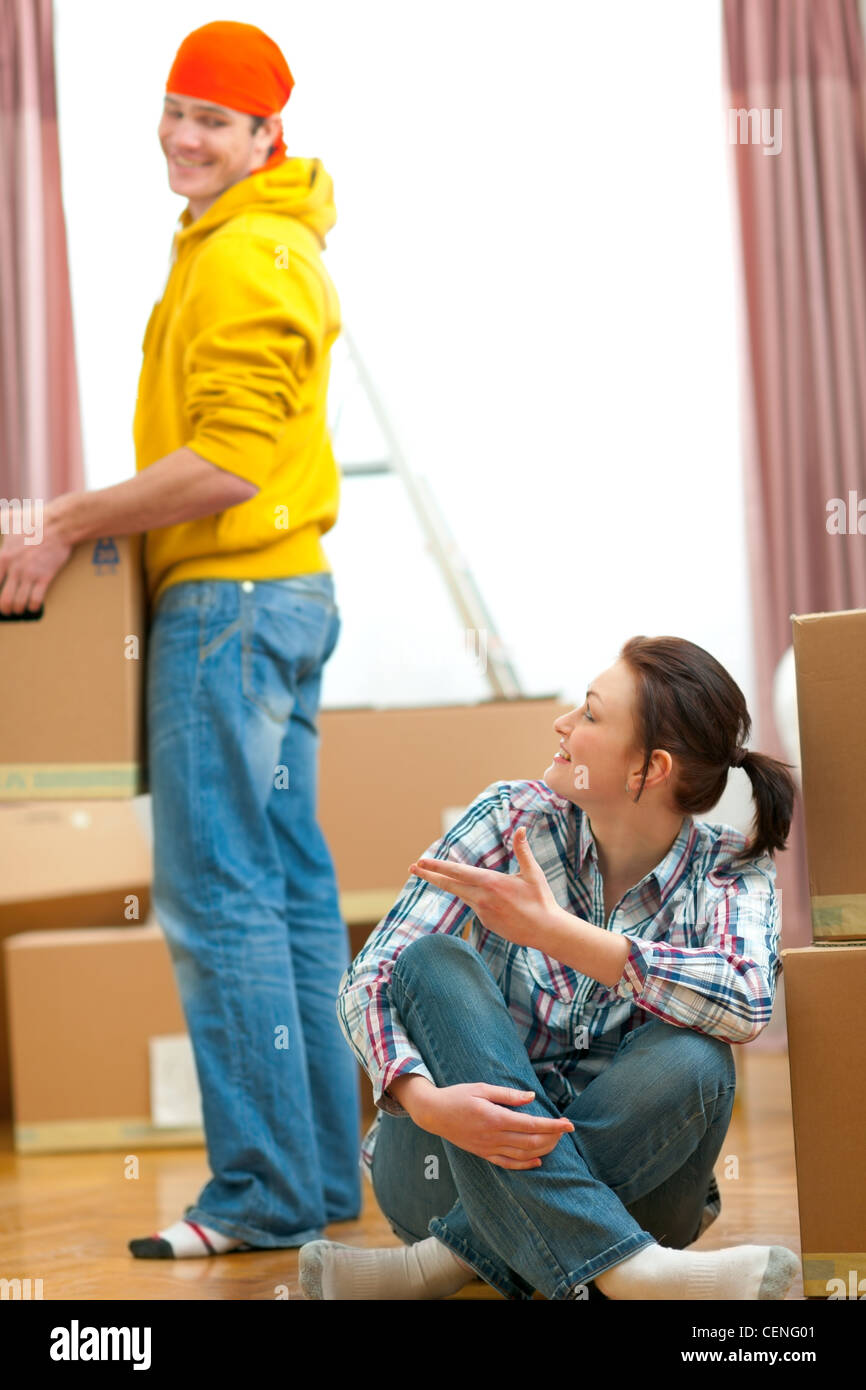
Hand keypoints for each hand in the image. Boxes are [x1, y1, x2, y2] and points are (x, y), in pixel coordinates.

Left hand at [0, 502, 73, 615]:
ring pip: (19, 602)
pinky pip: (36, 599)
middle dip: (4, 608)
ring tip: (19, 610)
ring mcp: (29, 574)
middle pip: (4, 598)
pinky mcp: (45, 577)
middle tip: (6, 610)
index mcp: (4, 556)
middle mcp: (14, 569)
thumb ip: (0, 521)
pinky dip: (33, 607)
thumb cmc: (34, 521)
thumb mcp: (9, 519)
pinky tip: (33, 607)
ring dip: (18, 609)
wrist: (58, 525)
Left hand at [409, 826, 559, 948]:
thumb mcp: (532, 873)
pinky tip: (492, 900)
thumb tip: (521, 829)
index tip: (421, 861)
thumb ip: (523, 850)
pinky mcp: (486, 922)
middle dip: (429, 875)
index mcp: (490, 882)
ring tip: (438, 875)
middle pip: (449, 885)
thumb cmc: (541, 899)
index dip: (437, 866)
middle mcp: (481, 898)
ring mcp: (482, 912)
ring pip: (462, 895)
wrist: (545, 931)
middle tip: (413, 867)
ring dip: (451, 885)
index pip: (456, 872)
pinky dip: (475, 898)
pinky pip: (475, 906)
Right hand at [414, 1081, 573, 1170]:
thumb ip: (508, 1094)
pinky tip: (537, 1161)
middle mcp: (494, 1136)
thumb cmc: (458, 1096)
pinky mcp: (484, 1154)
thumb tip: (532, 1097)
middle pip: (531, 1142)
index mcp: (495, 1117)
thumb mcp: (482, 1088)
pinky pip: (508, 1164)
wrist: (434, 1113)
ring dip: (543, 1149)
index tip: (568, 1124)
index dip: (553, 1126)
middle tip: (564, 1130)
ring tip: (555, 1141)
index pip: (532, 1124)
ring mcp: (488, 1148)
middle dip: (552, 1137)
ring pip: (523, 1154)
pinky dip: (525, 1164)